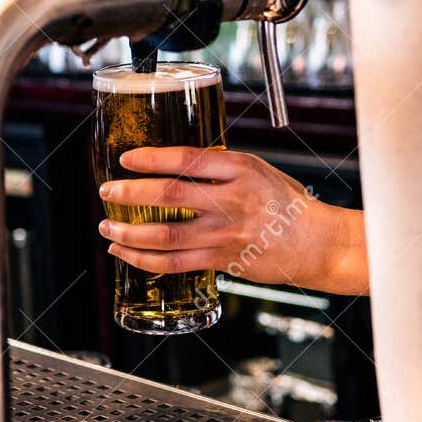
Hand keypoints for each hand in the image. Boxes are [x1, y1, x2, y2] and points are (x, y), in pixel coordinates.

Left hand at [97, 147, 368, 294]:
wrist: (315, 243)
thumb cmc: (286, 204)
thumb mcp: (257, 170)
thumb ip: (219, 167)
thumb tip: (173, 165)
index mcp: (241, 170)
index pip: (187, 159)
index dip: (152, 158)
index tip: (127, 159)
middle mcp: (232, 200)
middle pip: (170, 196)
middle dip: (131, 194)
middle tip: (107, 192)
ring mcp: (226, 234)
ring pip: (166, 236)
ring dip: (130, 234)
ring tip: (107, 229)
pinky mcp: (223, 260)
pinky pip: (175, 263)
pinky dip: (145, 260)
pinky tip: (126, 254)